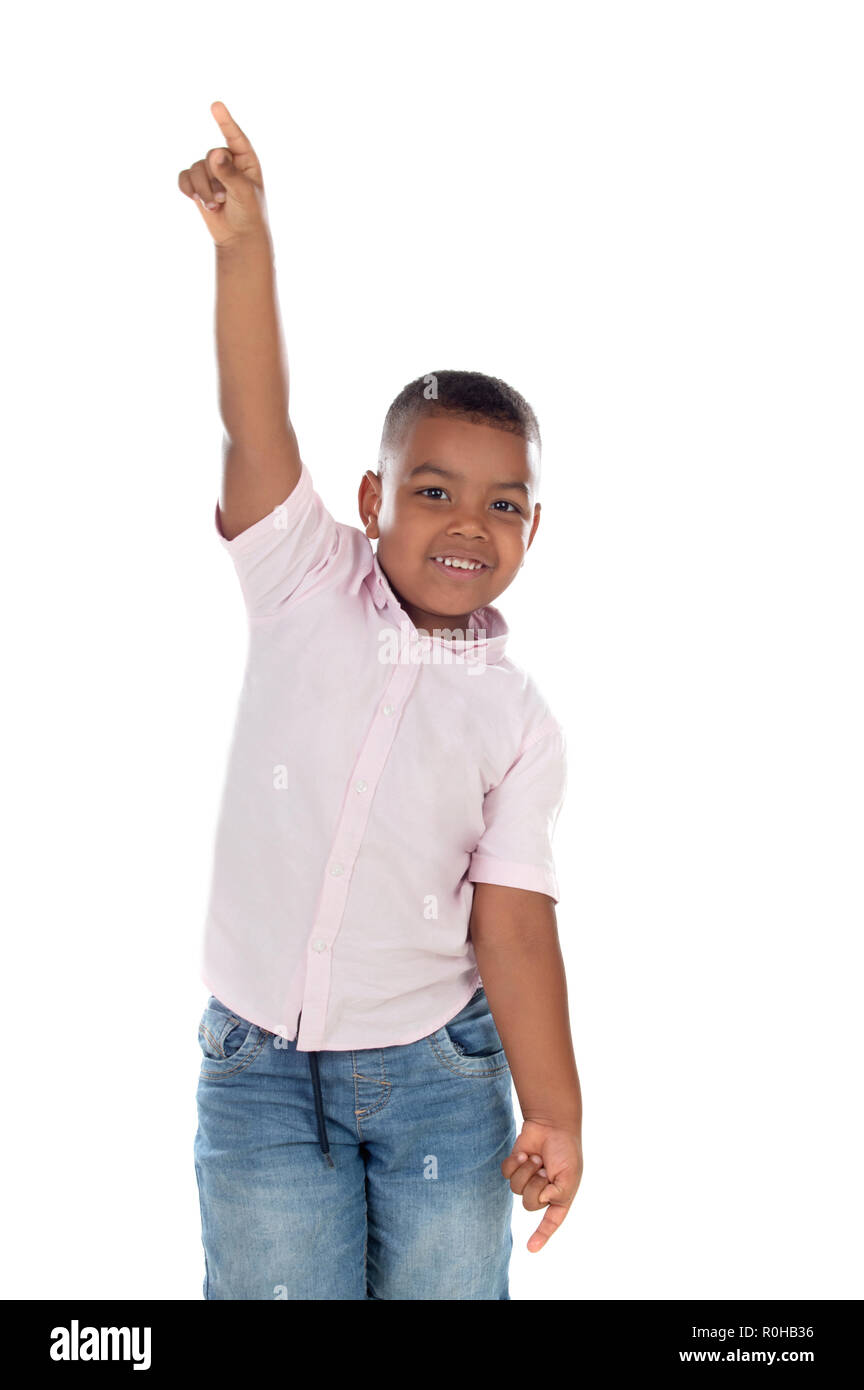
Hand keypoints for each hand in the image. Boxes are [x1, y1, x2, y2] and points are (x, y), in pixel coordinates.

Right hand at [177, 101, 269, 248]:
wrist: (238, 236)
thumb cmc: (249, 213)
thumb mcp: (244, 193)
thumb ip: (230, 174)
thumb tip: (215, 153)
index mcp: (245, 158)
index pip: (234, 137)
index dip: (225, 122)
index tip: (216, 105)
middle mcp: (227, 160)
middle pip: (209, 157)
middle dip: (214, 181)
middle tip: (225, 199)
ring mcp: (210, 171)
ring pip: (195, 169)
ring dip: (203, 191)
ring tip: (216, 206)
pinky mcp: (197, 183)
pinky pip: (184, 177)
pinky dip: (188, 190)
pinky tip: (196, 201)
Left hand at [502, 1119, 582, 1251]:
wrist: (552, 1124)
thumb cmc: (565, 1149)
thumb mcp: (570, 1175)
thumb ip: (559, 1194)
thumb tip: (542, 1201)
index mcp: (559, 1196)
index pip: (551, 1221)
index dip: (542, 1235)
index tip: (531, 1248)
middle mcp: (542, 1190)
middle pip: (528, 1203)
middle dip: (535, 1185)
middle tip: (544, 1169)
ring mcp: (527, 1178)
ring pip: (515, 1188)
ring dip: (526, 1170)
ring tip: (536, 1158)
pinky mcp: (514, 1165)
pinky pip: (506, 1173)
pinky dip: (514, 1163)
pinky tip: (523, 1153)